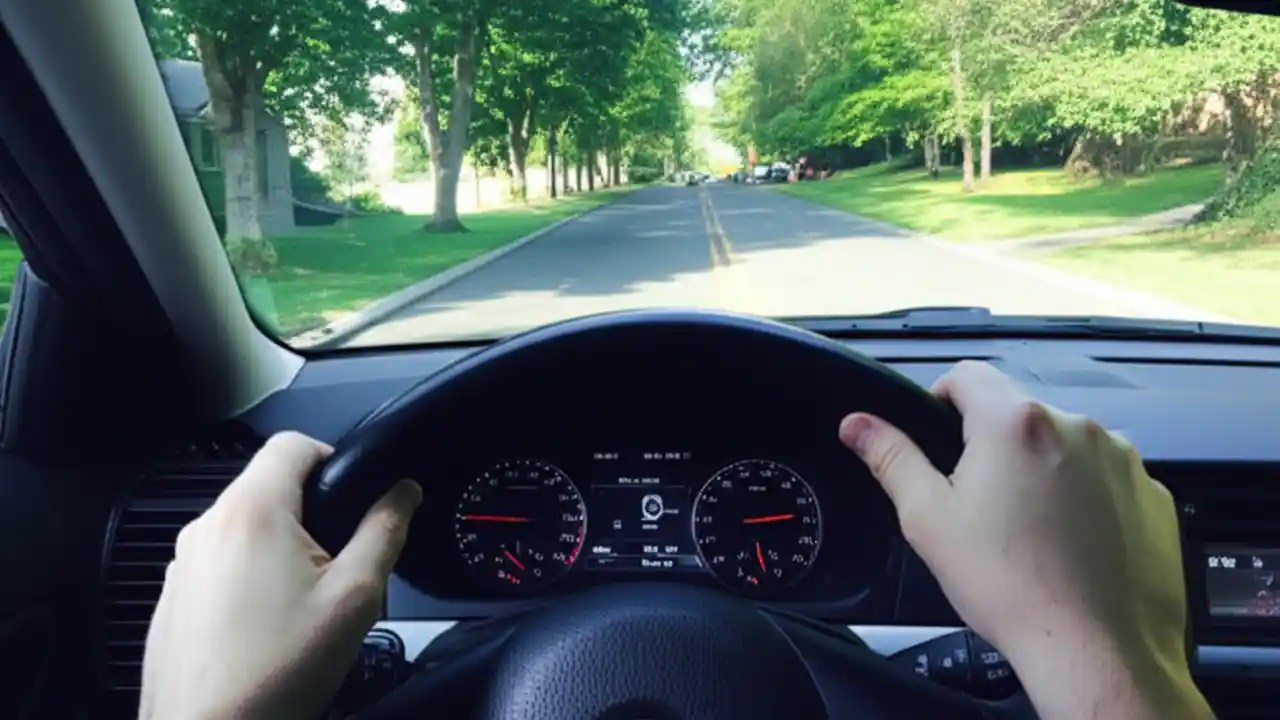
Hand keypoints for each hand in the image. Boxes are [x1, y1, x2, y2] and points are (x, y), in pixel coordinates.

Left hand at [139, 432, 421, 719]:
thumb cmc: (273, 676)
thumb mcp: (355, 597)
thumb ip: (385, 531)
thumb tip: (403, 492)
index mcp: (250, 513)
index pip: (293, 442)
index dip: (334, 458)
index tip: (353, 497)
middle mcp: (206, 529)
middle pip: (270, 488)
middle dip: (312, 517)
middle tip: (337, 569)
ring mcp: (183, 566)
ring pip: (246, 530)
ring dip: (282, 552)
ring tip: (305, 608)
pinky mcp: (175, 599)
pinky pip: (222, 567)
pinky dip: (251, 583)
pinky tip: (271, 630)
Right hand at [839, 361, 1211, 719]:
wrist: (1094, 649)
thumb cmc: (1013, 588)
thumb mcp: (927, 519)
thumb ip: (891, 458)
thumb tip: (858, 425)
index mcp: (1014, 423)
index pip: (967, 374)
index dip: (941, 400)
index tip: (939, 438)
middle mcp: (1076, 427)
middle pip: (1017, 413)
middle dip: (992, 446)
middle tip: (978, 503)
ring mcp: (1122, 459)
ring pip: (1063, 445)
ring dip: (1041, 470)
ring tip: (1027, 531)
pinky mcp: (1152, 494)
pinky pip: (1106, 478)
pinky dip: (1085, 499)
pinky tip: (1067, 543)